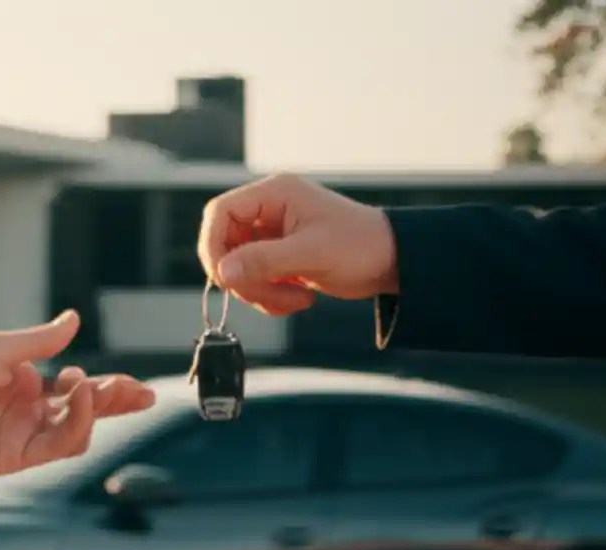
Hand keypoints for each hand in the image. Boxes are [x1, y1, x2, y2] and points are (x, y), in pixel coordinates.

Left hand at [0, 310, 155, 475]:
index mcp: (24, 383)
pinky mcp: (15, 457)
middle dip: (115, 404)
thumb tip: (75, 319)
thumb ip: (42, 341)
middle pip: (83, 412)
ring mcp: (22, 436)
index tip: (130, 382)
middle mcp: (26, 411)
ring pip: (75, 430)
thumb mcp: (1, 348)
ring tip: (96, 388)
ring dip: (94, 410)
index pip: (75, 388)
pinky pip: (57, 445)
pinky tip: (79, 397)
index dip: (106, 387)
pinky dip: (75, 423)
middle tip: (145, 396)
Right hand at [196, 173, 399, 316]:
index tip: (222, 277)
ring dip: (260, 292)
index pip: (220, 212)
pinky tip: (299, 299)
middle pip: (225, 245)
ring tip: (295, 299)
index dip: (212, 245)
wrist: (393, 262)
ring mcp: (272, 234)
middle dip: (243, 277)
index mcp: (275, 194)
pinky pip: (255, 280)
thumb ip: (263, 261)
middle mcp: (269, 210)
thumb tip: (222, 272)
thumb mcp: (311, 254)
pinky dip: (269, 297)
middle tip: (267, 295)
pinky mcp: (279, 257)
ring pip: (238, 268)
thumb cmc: (361, 247)